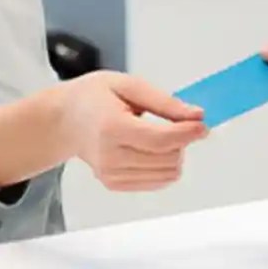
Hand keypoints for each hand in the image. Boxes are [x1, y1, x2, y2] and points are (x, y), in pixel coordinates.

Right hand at [61, 71, 207, 191]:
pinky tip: (152, 148)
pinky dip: (163, 166)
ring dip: (174, 154)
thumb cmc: (92, 98)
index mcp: (111, 127)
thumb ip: (164, 102)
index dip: (187, 134)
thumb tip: (194, 115)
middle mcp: (110, 156)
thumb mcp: (128, 85)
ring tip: (160, 134)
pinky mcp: (114, 183)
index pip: (160, 140)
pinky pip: (156, 182)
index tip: (202, 125)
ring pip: (166, 174)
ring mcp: (111, 174)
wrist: (65, 120)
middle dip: (182, 141)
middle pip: (166, 159)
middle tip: (177, 123)